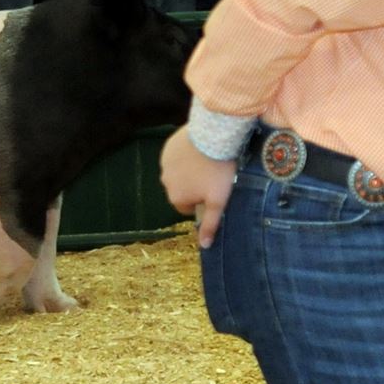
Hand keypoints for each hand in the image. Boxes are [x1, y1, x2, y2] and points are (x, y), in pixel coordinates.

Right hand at [160, 128, 238, 249]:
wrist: (213, 137)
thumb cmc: (218, 172)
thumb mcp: (219, 202)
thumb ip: (211, 223)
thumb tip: (204, 246)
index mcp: (176, 197)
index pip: (186, 207)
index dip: (201, 201)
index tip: (213, 192)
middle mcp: (165, 182)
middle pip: (181, 190)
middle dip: (194, 187)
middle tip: (212, 177)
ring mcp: (164, 164)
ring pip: (178, 173)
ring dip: (190, 171)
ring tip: (208, 163)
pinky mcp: (168, 148)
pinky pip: (176, 157)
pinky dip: (186, 157)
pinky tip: (200, 151)